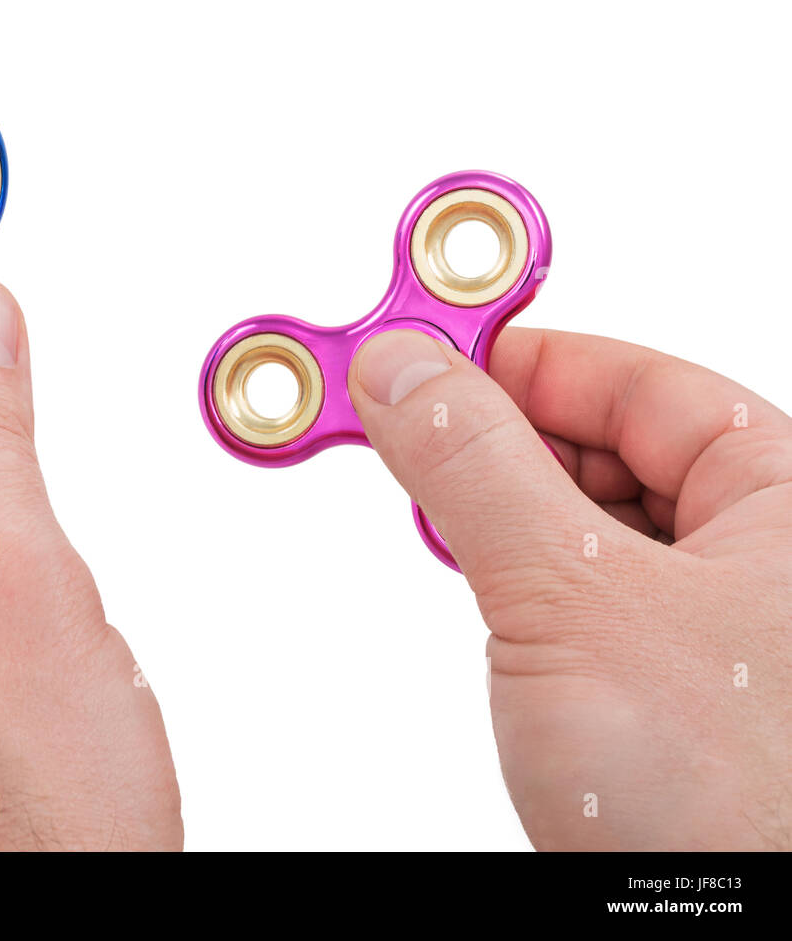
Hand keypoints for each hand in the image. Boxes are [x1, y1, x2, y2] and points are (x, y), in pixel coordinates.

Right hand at [349, 327, 791, 849]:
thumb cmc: (735, 802)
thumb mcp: (573, 598)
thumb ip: (476, 468)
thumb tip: (404, 375)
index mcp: (789, 498)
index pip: (640, 379)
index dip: (523, 357)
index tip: (421, 352)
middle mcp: (764, 555)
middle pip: (611, 443)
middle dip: (501, 438)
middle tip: (403, 430)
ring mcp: (714, 624)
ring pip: (588, 523)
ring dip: (502, 514)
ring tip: (440, 520)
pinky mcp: (665, 684)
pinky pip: (581, 593)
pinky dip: (517, 578)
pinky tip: (484, 591)